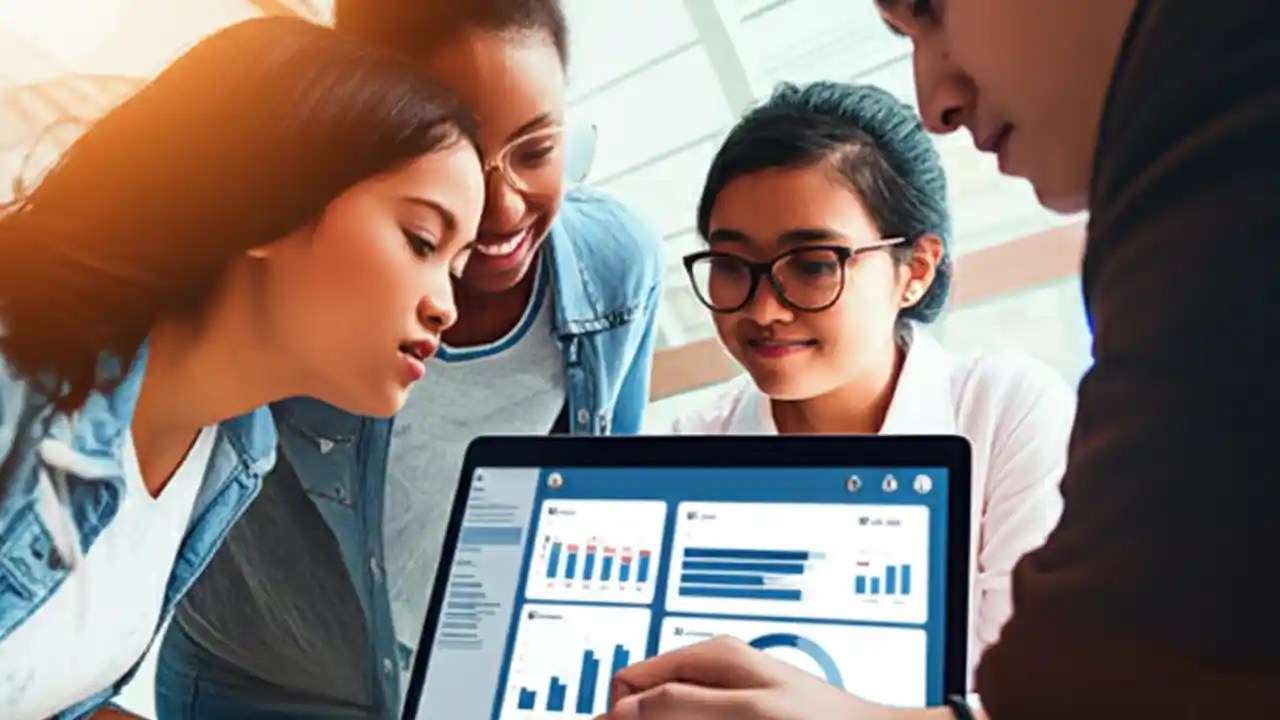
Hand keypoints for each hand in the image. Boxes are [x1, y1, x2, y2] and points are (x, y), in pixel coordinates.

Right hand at [595, 635, 897, 719]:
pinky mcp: (739, 719)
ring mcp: (726, 700)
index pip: (630, 681)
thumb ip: (683, 703)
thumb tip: (625, 708)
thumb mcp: (748, 712)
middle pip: (649, 702)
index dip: (620, 715)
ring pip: (670, 719)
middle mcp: (713, 675)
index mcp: (711, 658)